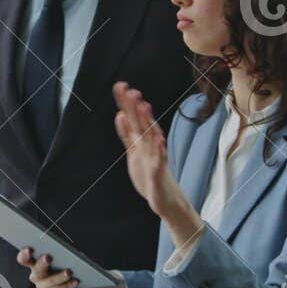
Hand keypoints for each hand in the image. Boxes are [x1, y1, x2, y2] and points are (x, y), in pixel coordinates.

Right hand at [18, 247, 125, 287]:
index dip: (24, 254)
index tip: (29, 247)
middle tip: (49, 257)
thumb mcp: (70, 256)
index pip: (25, 258)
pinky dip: (66, 287)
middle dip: (41, 265)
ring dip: (58, 278)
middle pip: (35, 271)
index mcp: (37, 262)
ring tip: (70, 272)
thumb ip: (63, 252)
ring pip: (47, 284)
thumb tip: (60, 246)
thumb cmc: (75, 263)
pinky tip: (74, 281)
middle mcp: (36, 276)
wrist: (85, 280)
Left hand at [112, 81, 187, 220]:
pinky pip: (160, 161)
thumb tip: (120, 115)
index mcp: (142, 141)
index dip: (126, 104)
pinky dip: (160, 150)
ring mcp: (156, 158)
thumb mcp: (134, 153)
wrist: (166, 201)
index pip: (132, 119)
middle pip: (142, 123)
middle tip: (131, 89)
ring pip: (152, 137)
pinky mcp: (159, 174)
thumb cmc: (150, 175)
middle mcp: (150, 146)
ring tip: (144, 106)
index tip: (120, 86)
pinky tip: (158, 140)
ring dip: (149, 122)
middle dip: (136, 107)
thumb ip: (127, 135)